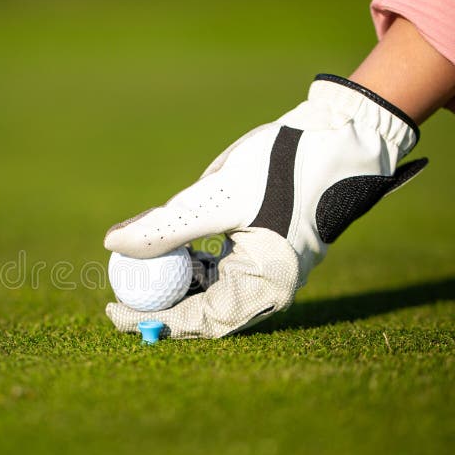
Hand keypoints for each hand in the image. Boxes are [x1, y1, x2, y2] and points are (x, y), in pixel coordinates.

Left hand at [104, 74, 426, 338]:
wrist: (339, 134)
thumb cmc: (286, 166)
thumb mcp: (218, 197)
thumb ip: (166, 227)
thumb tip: (115, 244)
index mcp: (264, 286)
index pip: (199, 320)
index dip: (154, 320)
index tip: (115, 312)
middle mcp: (268, 287)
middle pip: (202, 310)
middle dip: (160, 302)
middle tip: (121, 290)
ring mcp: (268, 270)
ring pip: (210, 290)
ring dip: (176, 280)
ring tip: (142, 264)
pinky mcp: (264, 251)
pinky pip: (222, 270)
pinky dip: (194, 262)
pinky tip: (175, 246)